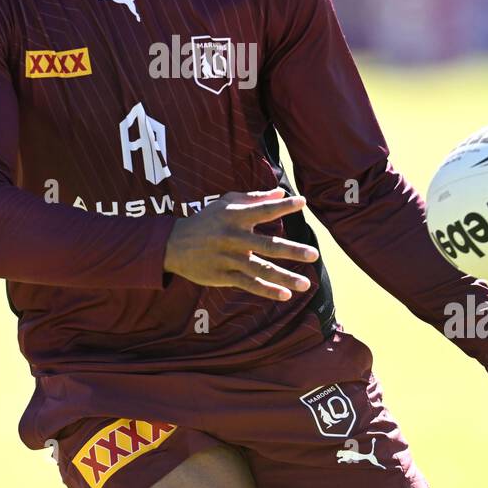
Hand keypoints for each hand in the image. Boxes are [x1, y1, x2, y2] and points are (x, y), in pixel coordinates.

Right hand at [163, 189, 318, 300]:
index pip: (263, 210)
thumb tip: (281, 192)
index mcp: (235, 217)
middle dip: (292, 250)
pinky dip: (266, 290)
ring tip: (306, 285)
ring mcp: (228, 258)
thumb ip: (254, 198)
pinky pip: (248, 283)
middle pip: (267, 244)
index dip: (283, 206)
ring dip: (284, 277)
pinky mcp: (223, 276)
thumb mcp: (225, 203)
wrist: (173, 244)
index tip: (302, 202)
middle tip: (314, 254)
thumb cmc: (205, 220)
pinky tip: (284, 295)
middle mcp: (233, 237)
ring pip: (260, 269)